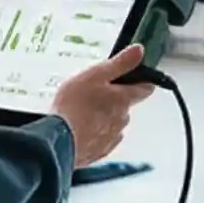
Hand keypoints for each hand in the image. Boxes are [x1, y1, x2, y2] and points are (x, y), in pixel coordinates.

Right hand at [51, 44, 155, 167]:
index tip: (135, 77)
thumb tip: (139, 51)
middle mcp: (122, 120)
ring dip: (102, 117)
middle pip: (125, 106)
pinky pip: (101, 139)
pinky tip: (79, 129)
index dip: (142, 81)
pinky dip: (94, 133)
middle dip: (114, 99)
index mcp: (123, 99)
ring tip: (81, 112)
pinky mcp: (99, 151)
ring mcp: (111, 138)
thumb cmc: (75, 105)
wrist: (58, 141)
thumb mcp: (95, 75)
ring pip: (113, 123)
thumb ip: (119, 63)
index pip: (145, 89)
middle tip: (93, 93)